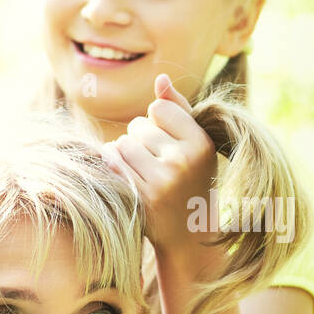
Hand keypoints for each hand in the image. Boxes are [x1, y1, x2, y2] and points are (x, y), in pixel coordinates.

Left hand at [101, 74, 222, 274]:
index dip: (158, 123)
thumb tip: (159, 77)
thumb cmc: (192, 181)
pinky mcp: (141, 197)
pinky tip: (131, 182)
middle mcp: (184, 160)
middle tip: (159, 166)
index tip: (171, 144)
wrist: (190, 236)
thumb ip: (179, 109)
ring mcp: (162, 181)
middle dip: (142, 141)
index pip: (159, 107)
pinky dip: (114, 167)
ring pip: (122, 143)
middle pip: (138, 125)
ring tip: (146, 174)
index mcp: (201, 143)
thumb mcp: (196, 145)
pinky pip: (111, 161)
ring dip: (126, 155)